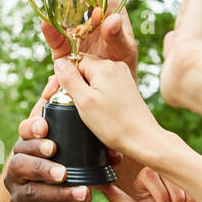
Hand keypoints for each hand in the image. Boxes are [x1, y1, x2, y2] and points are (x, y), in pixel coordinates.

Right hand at [4, 97, 93, 201]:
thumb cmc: (68, 188)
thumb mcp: (79, 169)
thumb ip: (95, 157)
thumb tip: (116, 154)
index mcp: (28, 152)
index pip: (22, 135)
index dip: (30, 129)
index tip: (45, 127)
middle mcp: (17, 172)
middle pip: (18, 162)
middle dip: (39, 160)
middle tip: (58, 160)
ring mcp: (19, 195)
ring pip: (32, 190)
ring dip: (58, 189)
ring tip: (81, 188)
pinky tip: (82, 200)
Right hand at [32, 0, 138, 72]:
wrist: (110, 94)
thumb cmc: (124, 68)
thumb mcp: (125, 52)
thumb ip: (118, 37)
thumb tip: (111, 20)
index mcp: (109, 9)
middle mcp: (89, 16)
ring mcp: (74, 30)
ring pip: (59, 6)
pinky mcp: (62, 48)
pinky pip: (53, 34)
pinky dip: (48, 28)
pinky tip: (43, 19)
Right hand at [53, 55, 167, 165]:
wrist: (144, 140)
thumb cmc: (114, 124)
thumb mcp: (85, 101)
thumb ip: (69, 79)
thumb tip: (59, 62)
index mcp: (104, 66)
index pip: (74, 61)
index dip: (64, 77)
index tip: (58, 95)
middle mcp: (116, 66)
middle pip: (85, 68)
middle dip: (74, 83)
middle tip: (68, 104)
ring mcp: (123, 77)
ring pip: (94, 78)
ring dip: (85, 91)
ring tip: (85, 110)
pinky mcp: (127, 88)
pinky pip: (105, 85)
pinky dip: (97, 95)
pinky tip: (97, 110)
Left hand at [102, 182, 201, 201]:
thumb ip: (117, 198)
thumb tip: (96, 183)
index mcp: (144, 187)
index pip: (149, 173)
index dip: (158, 193)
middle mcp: (160, 182)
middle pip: (165, 173)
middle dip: (172, 197)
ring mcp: (177, 183)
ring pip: (181, 177)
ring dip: (183, 200)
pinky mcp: (192, 186)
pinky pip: (194, 181)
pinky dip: (193, 201)